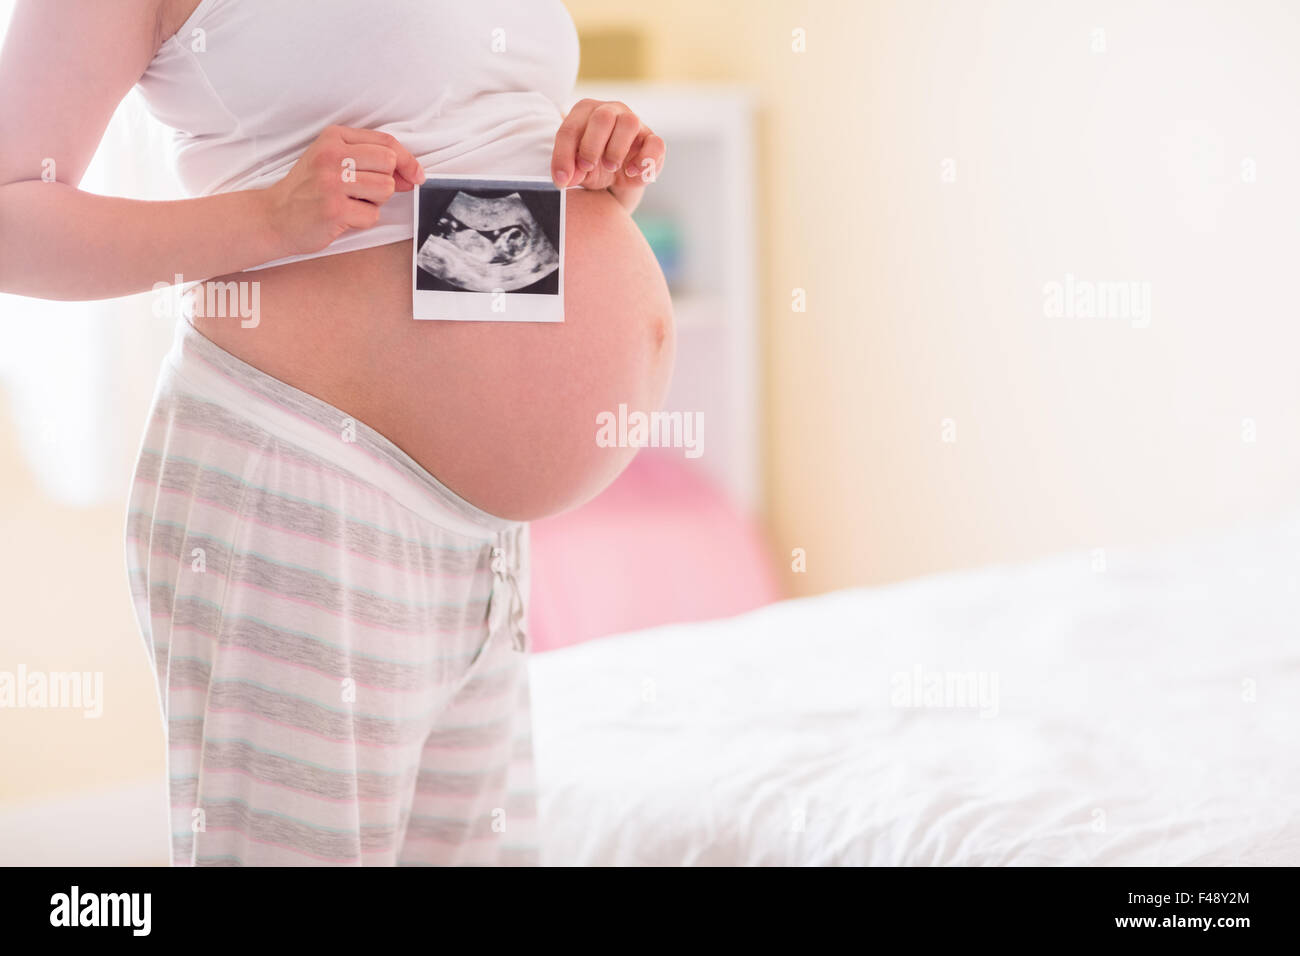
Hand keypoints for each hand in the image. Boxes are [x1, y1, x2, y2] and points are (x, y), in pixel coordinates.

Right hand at [262, 125, 425, 255]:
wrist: (274, 216)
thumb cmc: (308, 189)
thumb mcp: (333, 162)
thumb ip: (371, 162)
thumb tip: (413, 174)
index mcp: (333, 137)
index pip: (386, 142)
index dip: (408, 160)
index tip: (417, 175)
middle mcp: (332, 155)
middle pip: (389, 164)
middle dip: (385, 182)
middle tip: (363, 192)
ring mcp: (332, 182)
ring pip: (385, 189)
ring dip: (374, 202)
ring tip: (350, 203)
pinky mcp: (334, 209)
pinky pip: (372, 215)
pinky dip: (363, 220)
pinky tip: (342, 217)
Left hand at [551, 99, 664, 207]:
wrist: (619, 173)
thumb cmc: (594, 164)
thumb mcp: (577, 169)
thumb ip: (570, 171)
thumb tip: (565, 179)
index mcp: (584, 112)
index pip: (570, 129)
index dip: (563, 155)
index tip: (562, 179)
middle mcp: (610, 110)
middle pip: (602, 117)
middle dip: (591, 146)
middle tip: (588, 167)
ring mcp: (634, 122)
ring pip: (630, 123)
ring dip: (616, 149)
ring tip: (610, 167)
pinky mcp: (652, 139)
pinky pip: (655, 143)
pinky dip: (644, 160)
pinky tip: (631, 172)